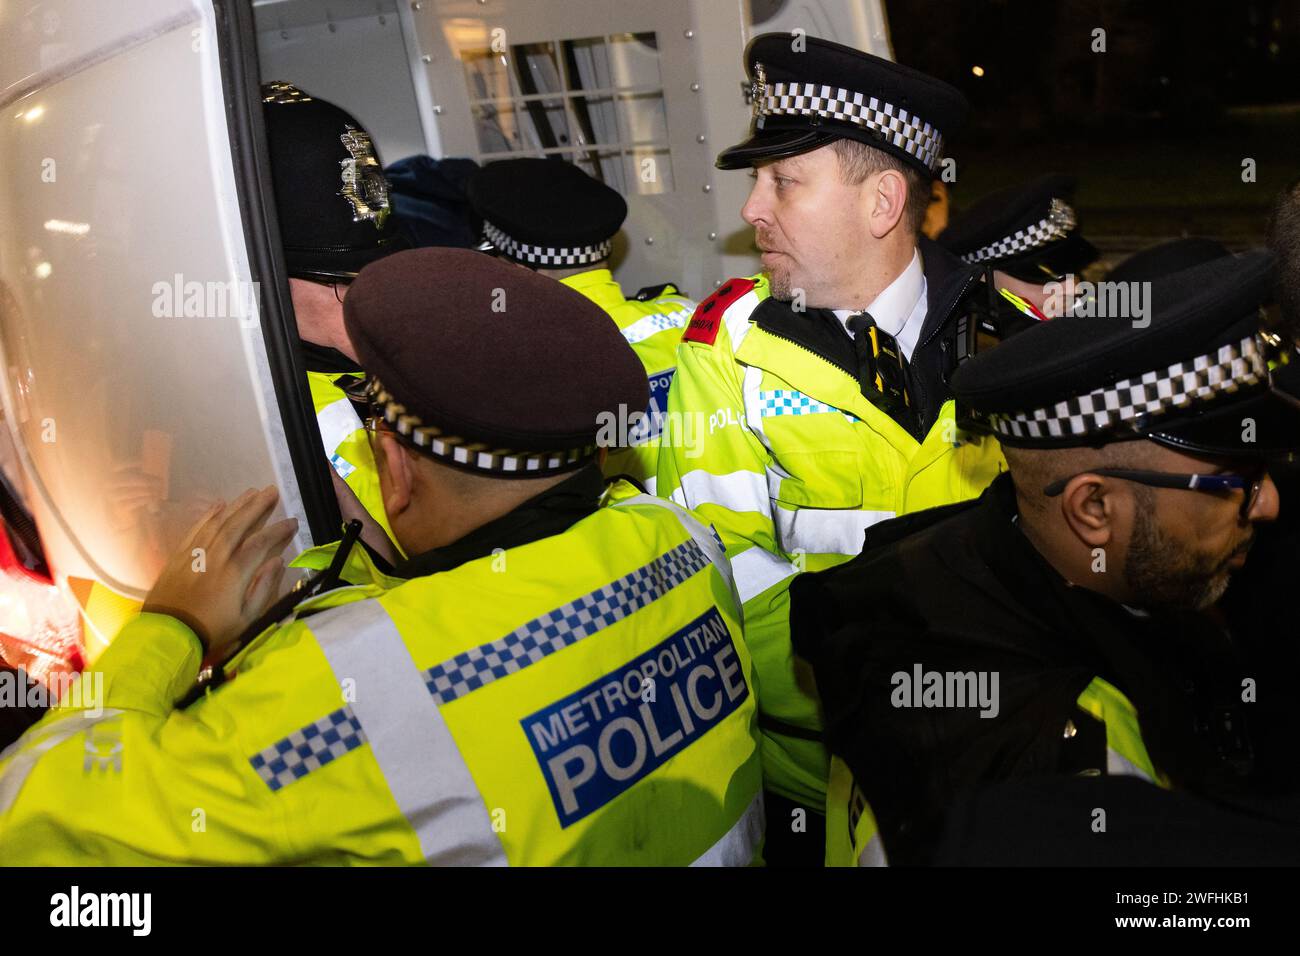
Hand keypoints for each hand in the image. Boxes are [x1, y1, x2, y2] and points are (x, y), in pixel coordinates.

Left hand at [142, 486, 298, 663]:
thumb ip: (264, 589)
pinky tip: (219, 505)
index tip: (292, 521)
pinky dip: (208, 515)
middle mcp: (216, 556)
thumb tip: (277, 562)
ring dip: (236, 505)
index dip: (278, 530)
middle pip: (239, 524)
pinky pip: (196, 528)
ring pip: (218, 522)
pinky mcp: (180, 555)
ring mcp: (196, 553)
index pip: (261, 543)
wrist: (169, 633)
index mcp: (235, 572)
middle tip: (271, 490)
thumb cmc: (212, 629)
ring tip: (250, 492)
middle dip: (257, 506)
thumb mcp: (247, 619)